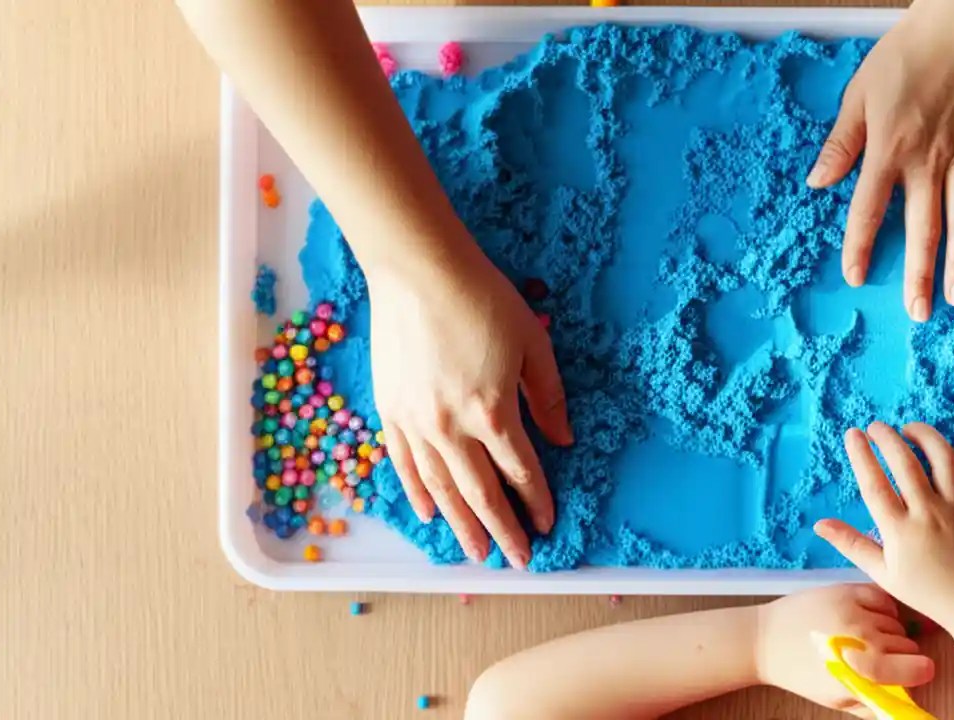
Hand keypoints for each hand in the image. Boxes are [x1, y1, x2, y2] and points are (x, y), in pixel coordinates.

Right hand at [367, 236, 571, 569]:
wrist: (418, 270)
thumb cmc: (481, 299)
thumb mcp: (532, 343)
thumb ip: (547, 396)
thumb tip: (563, 439)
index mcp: (493, 412)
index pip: (521, 472)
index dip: (537, 501)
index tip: (548, 523)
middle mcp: (452, 427)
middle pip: (481, 492)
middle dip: (502, 530)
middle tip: (516, 560)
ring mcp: (416, 422)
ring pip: (442, 488)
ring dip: (461, 525)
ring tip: (475, 554)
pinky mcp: (390, 411)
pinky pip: (405, 464)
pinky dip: (418, 492)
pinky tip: (430, 514)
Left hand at [755, 584, 933, 712]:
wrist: (765, 640)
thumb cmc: (801, 675)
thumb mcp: (836, 700)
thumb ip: (874, 704)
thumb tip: (908, 703)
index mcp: (859, 673)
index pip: (914, 669)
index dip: (921, 671)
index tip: (918, 671)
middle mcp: (860, 641)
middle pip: (908, 646)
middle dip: (901, 654)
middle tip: (881, 657)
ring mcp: (853, 613)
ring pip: (897, 623)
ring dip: (890, 632)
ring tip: (867, 637)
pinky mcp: (846, 590)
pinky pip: (884, 599)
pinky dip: (884, 608)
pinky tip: (869, 617)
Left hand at [808, 3, 953, 320]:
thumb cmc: (904, 57)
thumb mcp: (858, 95)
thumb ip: (840, 143)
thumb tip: (817, 181)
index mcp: (889, 149)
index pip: (870, 209)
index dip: (861, 246)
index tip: (856, 277)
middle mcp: (928, 160)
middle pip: (923, 227)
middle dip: (919, 273)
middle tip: (917, 311)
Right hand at [815, 423, 953, 680]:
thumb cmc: (927, 591)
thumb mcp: (883, 573)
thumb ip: (852, 544)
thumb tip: (819, 524)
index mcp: (900, 531)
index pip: (875, 485)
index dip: (861, 456)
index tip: (852, 434)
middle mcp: (929, 513)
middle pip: (906, 463)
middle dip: (887, 438)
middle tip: (876, 426)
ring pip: (944, 458)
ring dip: (925, 436)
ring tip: (910, 430)